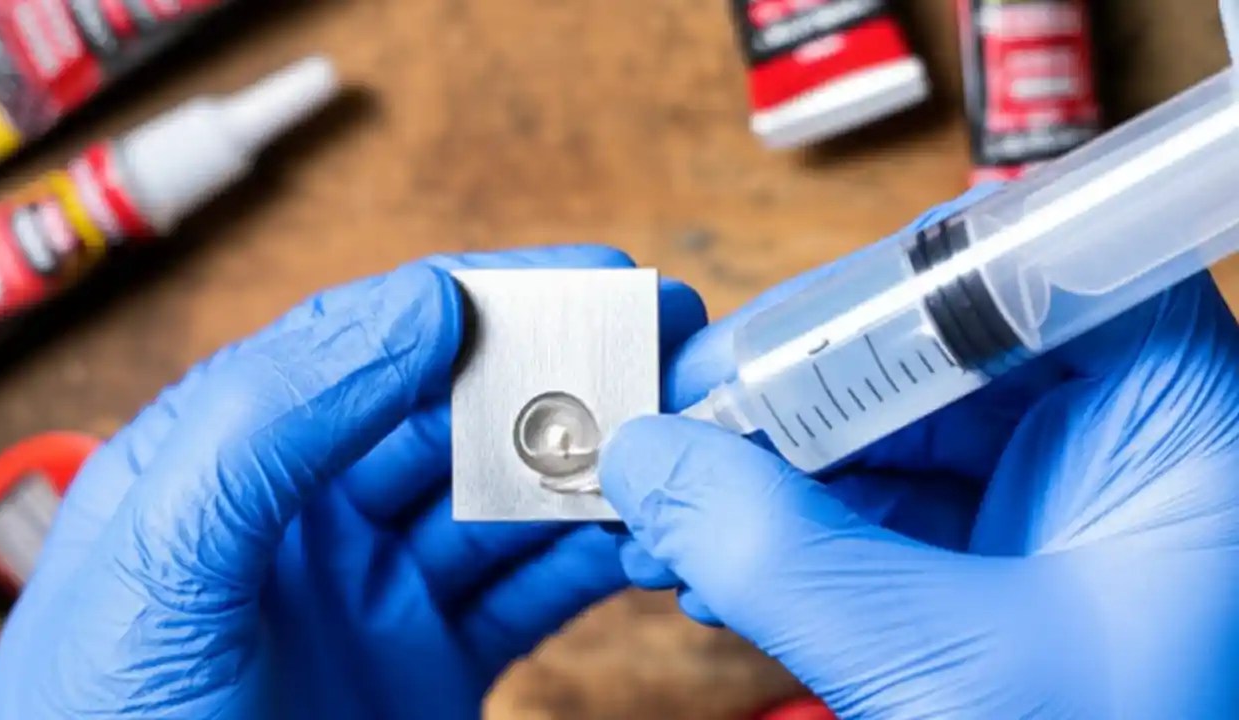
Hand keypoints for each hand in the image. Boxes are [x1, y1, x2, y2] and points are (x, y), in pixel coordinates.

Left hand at [0, 246, 706, 718]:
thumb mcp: (163, 563)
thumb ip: (275, 421)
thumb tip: (422, 302)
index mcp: (227, 459)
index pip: (370, 342)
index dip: (487, 300)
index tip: (592, 278)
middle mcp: (308, 515)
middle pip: (458, 415)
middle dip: (562, 376)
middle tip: (664, 347)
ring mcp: (376, 594)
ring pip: (508, 502)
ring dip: (593, 468)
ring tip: (677, 436)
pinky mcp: (430, 666)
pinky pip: (530, 594)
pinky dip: (594, 561)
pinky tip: (644, 534)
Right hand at [601, 194, 1238, 718]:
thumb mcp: (948, 676)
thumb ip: (784, 556)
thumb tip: (648, 460)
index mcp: (1175, 420)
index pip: (1022, 271)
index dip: (873, 293)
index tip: (747, 354)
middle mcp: (1126, 438)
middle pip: (931, 349)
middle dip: (786, 404)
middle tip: (674, 437)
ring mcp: (1068, 502)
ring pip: (896, 434)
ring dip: (773, 473)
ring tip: (674, 513)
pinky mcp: (1016, 564)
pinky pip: (893, 512)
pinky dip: (802, 534)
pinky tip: (724, 563)